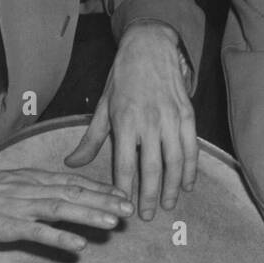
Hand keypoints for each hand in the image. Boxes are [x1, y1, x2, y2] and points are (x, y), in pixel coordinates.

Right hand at [0, 168, 132, 252]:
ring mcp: (21, 207)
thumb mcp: (8, 184)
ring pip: (63, 210)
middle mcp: (32, 190)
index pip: (74, 182)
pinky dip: (60, 239)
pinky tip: (79, 246)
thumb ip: (31, 189)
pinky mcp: (8, 226)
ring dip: (91, 216)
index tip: (123, 193)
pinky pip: (38, 233)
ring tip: (115, 223)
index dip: (101, 188)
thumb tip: (51, 197)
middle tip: (131, 208)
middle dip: (106, 201)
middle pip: (76, 193)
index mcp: (32, 179)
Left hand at [65, 21, 196, 220]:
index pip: (125, 165)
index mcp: (125, 121)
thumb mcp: (103, 106)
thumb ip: (91, 139)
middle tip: (147, 215)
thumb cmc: (123, 77)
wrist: (150, 47)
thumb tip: (71, 163)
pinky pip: (191, 148)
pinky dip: (191, 168)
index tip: (122, 206)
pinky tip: (188, 184)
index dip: (124, 189)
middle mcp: (150, 122)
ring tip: (169, 205)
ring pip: (175, 162)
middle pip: (152, 168)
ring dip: (173, 187)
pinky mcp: (188, 114)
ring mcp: (172, 119)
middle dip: (150, 196)